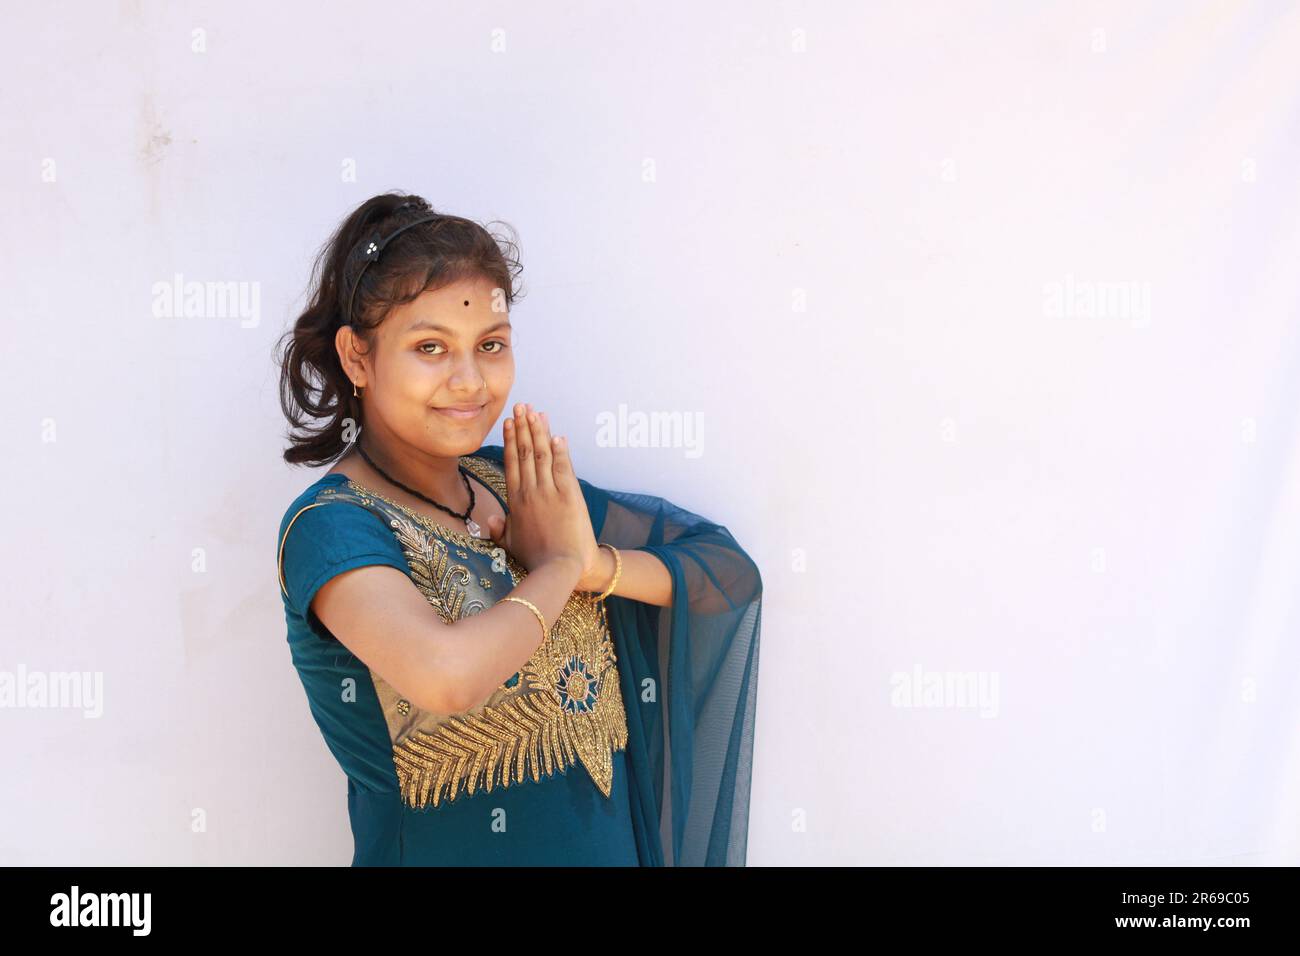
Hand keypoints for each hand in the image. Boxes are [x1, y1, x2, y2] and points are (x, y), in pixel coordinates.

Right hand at [489, 403, 598, 576]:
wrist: (561, 569)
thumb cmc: (536, 560)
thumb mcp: (510, 545)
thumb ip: (498, 529)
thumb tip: (488, 518)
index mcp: (516, 501)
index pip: (511, 463)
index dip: (510, 440)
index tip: (509, 423)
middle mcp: (530, 492)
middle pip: (524, 452)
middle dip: (523, 427)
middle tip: (521, 406)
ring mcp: (549, 492)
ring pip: (541, 455)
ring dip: (539, 432)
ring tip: (536, 412)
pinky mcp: (569, 496)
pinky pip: (562, 467)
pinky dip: (559, 450)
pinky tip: (556, 435)